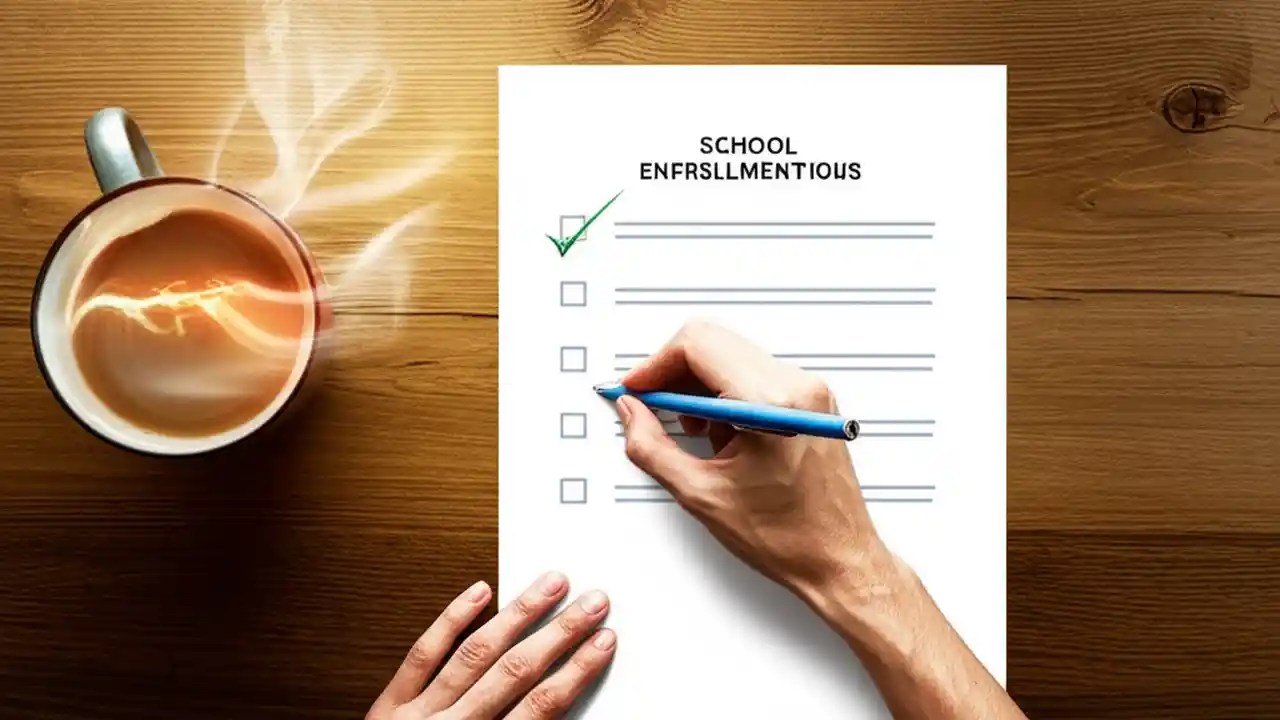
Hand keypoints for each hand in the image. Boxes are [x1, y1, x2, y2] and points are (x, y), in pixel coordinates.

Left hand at [368, 573, 614, 719]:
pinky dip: (450, 620)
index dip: (576, 671)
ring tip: (547, 586)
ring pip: (475, 653)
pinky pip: (422, 654)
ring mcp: (417, 715)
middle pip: (515, 672)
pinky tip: (479, 592)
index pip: (540, 708)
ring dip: (517, 616)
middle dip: (559, 634)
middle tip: (591, 604)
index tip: (602, 643)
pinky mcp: (388, 705)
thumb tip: (562, 710)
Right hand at [615, 320, 1025, 719]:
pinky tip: (720, 435)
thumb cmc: (791, 538)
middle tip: (651, 406)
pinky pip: (754, 375)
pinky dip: (724, 396)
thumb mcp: (702, 495)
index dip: (655, 365)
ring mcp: (810, 390)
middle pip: (714, 343)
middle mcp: (798, 386)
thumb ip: (652, 448)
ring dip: (699, 386)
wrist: (839, 560)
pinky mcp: (812, 401)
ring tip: (694, 431)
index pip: (699, 345)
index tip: (637, 388)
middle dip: (673, 373)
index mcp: (773, 404)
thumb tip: (632, 414)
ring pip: (732, 356)